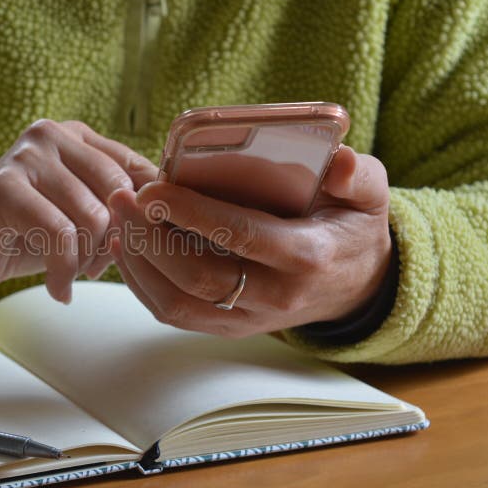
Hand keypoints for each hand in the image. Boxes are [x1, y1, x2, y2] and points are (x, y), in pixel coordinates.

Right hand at [0, 119, 156, 302]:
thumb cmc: (25, 233)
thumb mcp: (79, 218)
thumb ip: (118, 212)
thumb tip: (167, 222)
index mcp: (78, 136)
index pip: (139, 169)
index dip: (149, 215)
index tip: (145, 249)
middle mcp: (52, 135)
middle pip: (120, 194)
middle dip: (117, 242)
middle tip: (98, 268)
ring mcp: (26, 156)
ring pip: (93, 216)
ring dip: (89, 261)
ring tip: (73, 276)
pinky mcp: (4, 186)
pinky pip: (60, 234)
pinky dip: (64, 271)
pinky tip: (58, 289)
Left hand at [108, 146, 392, 336]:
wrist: (353, 285)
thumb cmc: (351, 228)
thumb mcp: (370, 195)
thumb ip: (357, 176)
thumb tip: (336, 162)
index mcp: (307, 256)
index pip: (241, 236)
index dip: (191, 213)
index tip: (152, 189)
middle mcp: (275, 295)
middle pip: (197, 276)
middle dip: (150, 238)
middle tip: (122, 199)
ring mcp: (248, 318)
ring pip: (177, 303)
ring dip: (138, 263)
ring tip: (117, 220)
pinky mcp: (228, 326)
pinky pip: (174, 313)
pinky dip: (141, 284)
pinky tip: (125, 248)